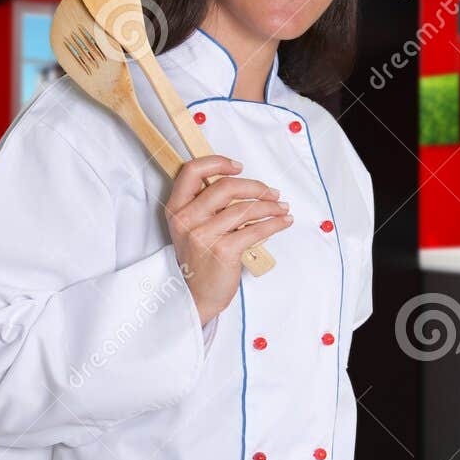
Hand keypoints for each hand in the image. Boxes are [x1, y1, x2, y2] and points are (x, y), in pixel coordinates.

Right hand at [165, 155, 291, 323]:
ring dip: (271, 207)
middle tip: (272, 193)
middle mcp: (186, 219)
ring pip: (245, 208)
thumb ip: (207, 205)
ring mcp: (203, 235)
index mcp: (177, 208)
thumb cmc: (199, 259)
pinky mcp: (223, 251)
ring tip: (282, 208)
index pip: (191, 171)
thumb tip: (243, 185)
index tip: (238, 167)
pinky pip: (256, 229)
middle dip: (256, 187)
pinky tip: (283, 222)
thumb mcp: (192, 227)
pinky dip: (275, 223)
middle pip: (226, 187)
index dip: (217, 162)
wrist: (196, 296)